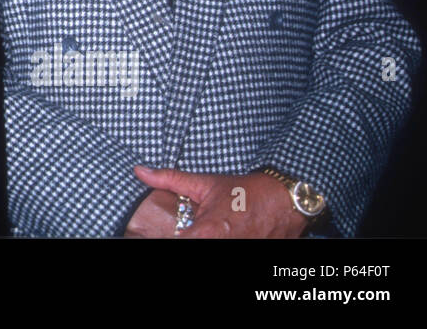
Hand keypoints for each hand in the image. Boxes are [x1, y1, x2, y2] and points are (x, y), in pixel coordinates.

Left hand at [133, 166, 308, 237]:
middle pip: (193, 247)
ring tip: (209, 231)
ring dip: (204, 241)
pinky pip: (230, 254)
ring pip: (212, 253)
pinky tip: (224, 234)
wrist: (286, 200)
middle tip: (191, 227)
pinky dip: (224, 244)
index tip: (163, 232)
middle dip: (189, 237)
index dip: (165, 238)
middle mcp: (223, 247)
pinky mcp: (253, 255)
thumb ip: (170, 179)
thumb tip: (140, 171)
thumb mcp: (206, 183)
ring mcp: (239, 252)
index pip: (178, 244)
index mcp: (207, 233)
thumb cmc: (245, 192)